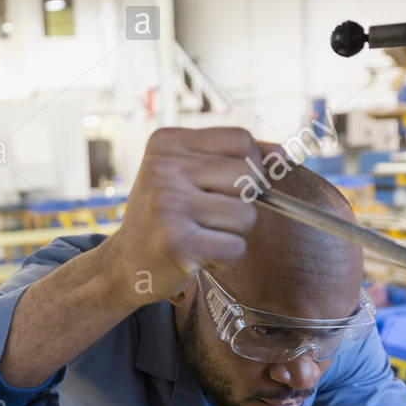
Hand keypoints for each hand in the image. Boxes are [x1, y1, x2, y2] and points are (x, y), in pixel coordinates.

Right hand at [100, 127, 285, 304]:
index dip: (247, 166)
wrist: (123, 265)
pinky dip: (224, 258)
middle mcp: (162, 168)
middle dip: (239, 202)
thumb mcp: (187, 174)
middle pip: (248, 177)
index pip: (241, 140)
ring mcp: (168, 205)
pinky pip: (235, 247)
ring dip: (231, 233)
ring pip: (246, 215)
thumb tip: (282, 154)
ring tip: (199, 235)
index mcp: (166, 143)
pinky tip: (197, 255)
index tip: (223, 186)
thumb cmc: (164, 216)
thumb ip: (233, 158)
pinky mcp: (177, 243)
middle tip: (204, 215)